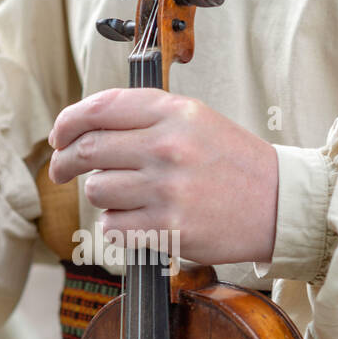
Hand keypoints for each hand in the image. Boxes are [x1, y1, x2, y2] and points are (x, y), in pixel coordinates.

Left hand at [47, 89, 279, 265]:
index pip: (99, 109)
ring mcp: (167, 189)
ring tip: (124, 196)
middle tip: (60, 171)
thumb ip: (144, 115)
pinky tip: (137, 220)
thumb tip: (83, 128)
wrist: (279, 204)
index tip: (58, 137)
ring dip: (101, 196)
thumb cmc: (233, 162)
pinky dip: (116, 226)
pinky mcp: (170, 229)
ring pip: (97, 191)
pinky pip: (113, 227)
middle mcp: (168, 147)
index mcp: (174, 112)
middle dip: (64, 163)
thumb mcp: (196, 118)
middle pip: (88, 151)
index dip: (67, 123)